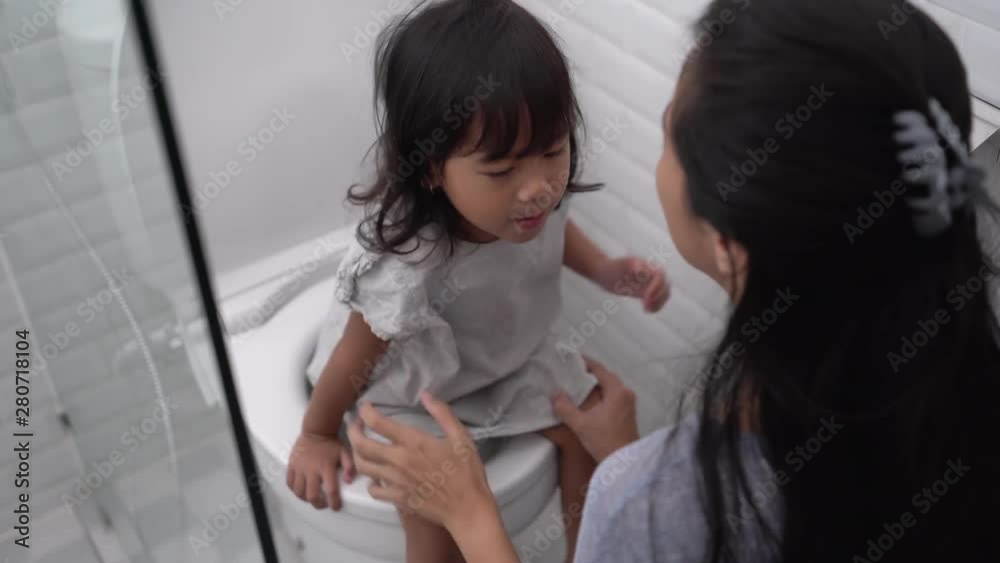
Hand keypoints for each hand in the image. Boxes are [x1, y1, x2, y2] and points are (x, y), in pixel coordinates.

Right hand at [286, 432, 355, 510]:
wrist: (316, 430)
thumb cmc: (330, 443)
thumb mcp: (345, 453)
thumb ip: (349, 467)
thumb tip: (349, 480)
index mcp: (326, 467)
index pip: (330, 490)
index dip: (334, 502)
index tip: (336, 506)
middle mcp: (311, 469)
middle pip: (312, 495)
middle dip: (319, 504)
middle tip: (324, 504)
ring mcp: (300, 468)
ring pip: (299, 492)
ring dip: (306, 499)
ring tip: (313, 498)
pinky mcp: (291, 465)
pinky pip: (289, 483)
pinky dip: (294, 490)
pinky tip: (301, 491)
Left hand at [348, 393, 496, 531]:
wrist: (467, 508)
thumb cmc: (466, 471)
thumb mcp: (460, 436)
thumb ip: (442, 413)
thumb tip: (425, 394)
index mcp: (413, 442)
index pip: (377, 423)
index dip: (365, 411)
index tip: (365, 406)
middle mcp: (398, 460)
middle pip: (361, 444)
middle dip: (352, 430)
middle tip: (356, 424)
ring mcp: (395, 481)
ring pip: (362, 466)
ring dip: (356, 454)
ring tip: (361, 447)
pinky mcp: (397, 498)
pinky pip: (373, 490)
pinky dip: (370, 481)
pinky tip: (376, 476)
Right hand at [552, 356, 639, 462]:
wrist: (624, 464)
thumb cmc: (605, 442)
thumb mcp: (581, 425)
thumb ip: (565, 408)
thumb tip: (555, 394)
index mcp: (618, 392)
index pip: (600, 370)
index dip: (586, 362)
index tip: (573, 358)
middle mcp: (626, 395)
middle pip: (606, 377)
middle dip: (590, 373)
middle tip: (572, 372)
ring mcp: (629, 405)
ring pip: (610, 387)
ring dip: (595, 385)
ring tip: (577, 385)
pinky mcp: (627, 414)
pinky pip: (613, 397)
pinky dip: (601, 394)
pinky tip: (588, 401)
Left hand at [594, 256, 668, 311]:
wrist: (606, 273)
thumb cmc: (613, 267)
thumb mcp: (621, 265)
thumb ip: (632, 265)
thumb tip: (640, 270)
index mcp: (649, 266)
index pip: (660, 276)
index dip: (656, 287)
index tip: (645, 297)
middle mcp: (653, 275)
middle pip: (665, 286)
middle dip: (659, 297)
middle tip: (645, 305)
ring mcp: (650, 284)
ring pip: (664, 294)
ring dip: (659, 303)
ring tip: (647, 309)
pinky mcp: (646, 293)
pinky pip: (657, 300)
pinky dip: (656, 307)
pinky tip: (647, 311)